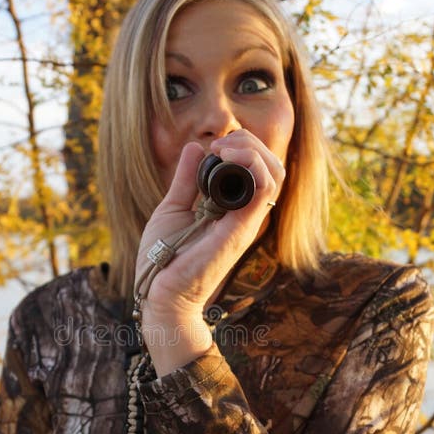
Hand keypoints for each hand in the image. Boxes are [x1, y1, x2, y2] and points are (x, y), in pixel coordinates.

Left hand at [135, 132, 285, 374]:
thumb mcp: (174, 207)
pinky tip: (226, 158)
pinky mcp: (241, 229)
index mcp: (232, 209)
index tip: (213, 146)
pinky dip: (252, 165)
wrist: (158, 291)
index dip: (242, 146)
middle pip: (271, 166)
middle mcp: (245, 214)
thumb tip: (196, 147)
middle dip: (250, 142)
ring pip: (274, 173)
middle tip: (220, 144)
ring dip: (253, 150)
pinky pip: (264, 190)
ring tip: (224, 148)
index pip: (258, 169)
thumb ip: (186, 180)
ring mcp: (246, 222)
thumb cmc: (163, 257)